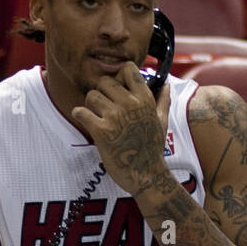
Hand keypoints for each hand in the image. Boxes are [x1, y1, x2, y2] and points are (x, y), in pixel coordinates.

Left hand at [71, 64, 170, 196]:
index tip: (117, 89)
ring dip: (90, 105)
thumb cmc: (153, 150)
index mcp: (145, 99)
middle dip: (102, 92)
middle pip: (104, 81)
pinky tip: (85, 122)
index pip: (127, 68)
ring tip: (96, 117)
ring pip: (91, 95)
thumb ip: (163, 101)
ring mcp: (115, 117)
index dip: (118, 76)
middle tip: (104, 108)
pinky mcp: (101, 131)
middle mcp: (130, 104)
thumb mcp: (162, 122)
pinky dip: (79, 115)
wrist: (147, 176)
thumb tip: (167, 84)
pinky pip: (81, 112)